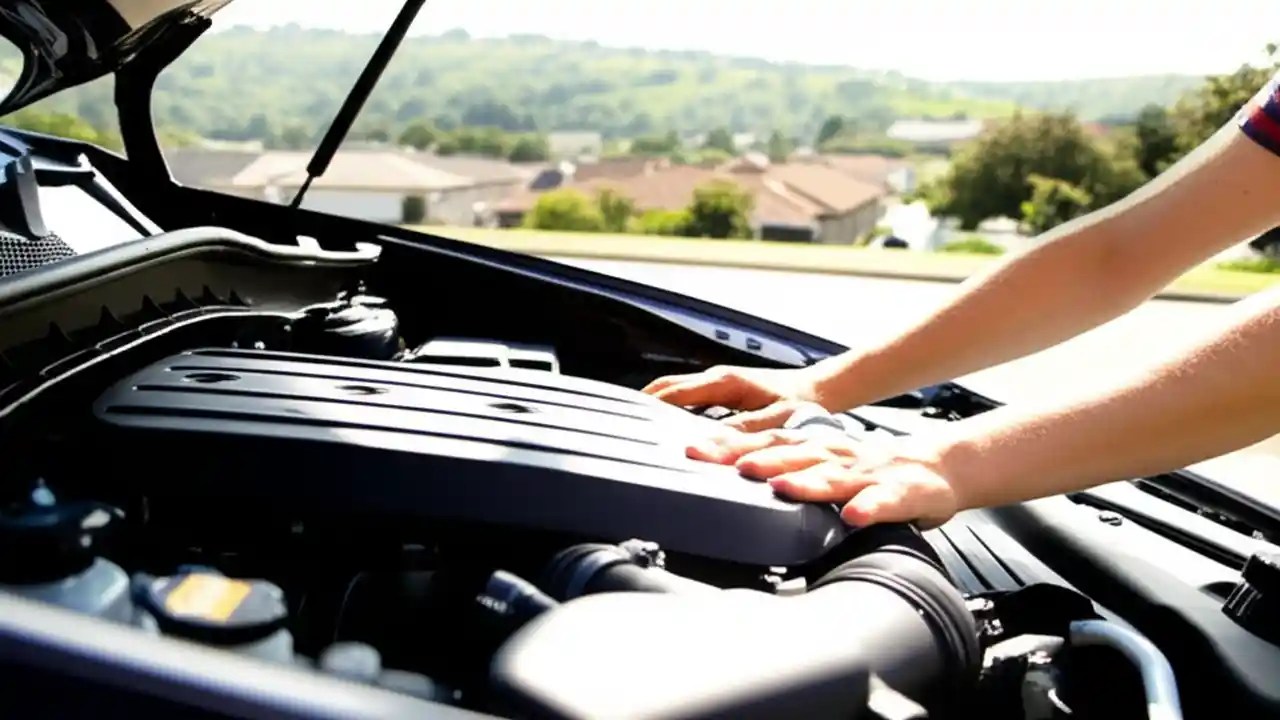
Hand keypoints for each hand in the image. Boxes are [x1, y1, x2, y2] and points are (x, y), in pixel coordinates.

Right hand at [642, 365, 829, 430]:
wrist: (821, 390)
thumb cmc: (803, 404)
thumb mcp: (774, 420)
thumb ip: (742, 431)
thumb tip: (709, 444)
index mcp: (723, 381)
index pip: (671, 392)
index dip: (647, 406)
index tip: (627, 422)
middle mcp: (716, 378)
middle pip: (665, 388)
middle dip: (642, 405)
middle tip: (621, 427)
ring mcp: (717, 384)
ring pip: (674, 392)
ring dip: (656, 408)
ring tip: (636, 431)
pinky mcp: (722, 392)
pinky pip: (687, 399)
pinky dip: (671, 410)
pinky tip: (667, 430)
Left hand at [687, 430, 962, 528]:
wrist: (936, 467)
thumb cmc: (867, 471)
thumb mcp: (819, 463)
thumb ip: (781, 470)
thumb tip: (725, 476)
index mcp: (813, 447)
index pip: (763, 441)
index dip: (726, 444)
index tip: (690, 451)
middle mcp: (834, 455)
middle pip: (788, 454)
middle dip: (750, 458)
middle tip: (716, 462)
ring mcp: (866, 474)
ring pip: (832, 475)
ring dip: (805, 481)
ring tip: (780, 487)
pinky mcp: (901, 493)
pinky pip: (884, 502)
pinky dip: (869, 507)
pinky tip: (853, 517)